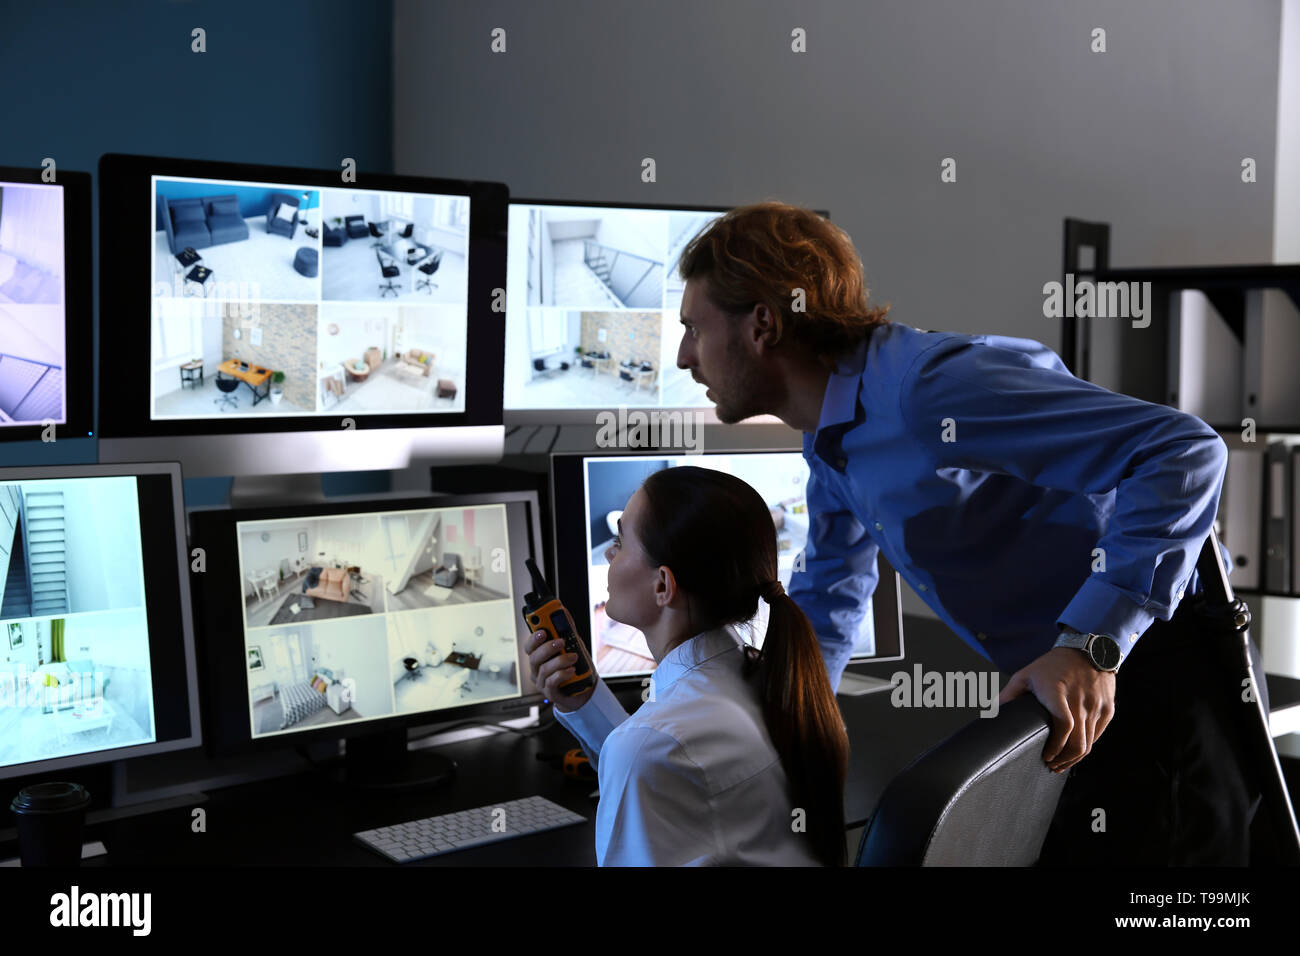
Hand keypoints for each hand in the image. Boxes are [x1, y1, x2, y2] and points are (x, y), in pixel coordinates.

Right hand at [526, 629, 595, 712]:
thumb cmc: (576, 667)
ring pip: (543, 669)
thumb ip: (568, 631)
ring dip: (560, 661)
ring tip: (573, 657)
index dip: (533, 639)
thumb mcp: (574, 646)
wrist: (585, 690)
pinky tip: (572, 670)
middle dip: (547, 648)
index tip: (542, 631)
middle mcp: (537, 670)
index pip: (529, 647)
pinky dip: (562, 674)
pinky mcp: (550, 693)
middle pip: (533, 658)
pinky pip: (551, 682)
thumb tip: (563, 612)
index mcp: (540, 657)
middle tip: (561, 642)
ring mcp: (542, 683)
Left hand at [998, 647, 1115, 772]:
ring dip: (1074, 758)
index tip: (1046, 756)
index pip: (1064, 725)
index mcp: (1057, 693)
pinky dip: (1086, 747)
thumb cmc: (1053, 664)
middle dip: (1063, 760)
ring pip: (1089, 744)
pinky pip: (1097, 735)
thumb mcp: (1026, 675)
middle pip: (1078, 742)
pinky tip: (1074, 752)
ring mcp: (1096, 706)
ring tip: (1061, 764)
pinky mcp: (1107, 709)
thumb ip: (1009, 695)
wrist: (1087, 649)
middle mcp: (1080, 701)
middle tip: (1051, 766)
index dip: (1056, 746)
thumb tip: (991, 712)